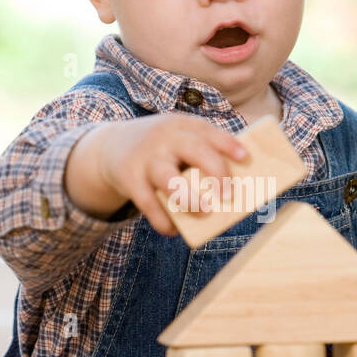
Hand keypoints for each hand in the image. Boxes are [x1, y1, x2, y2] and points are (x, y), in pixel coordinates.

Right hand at [96, 112, 249, 235]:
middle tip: (228, 195)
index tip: (244, 157)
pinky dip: (162, 220)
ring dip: (188, 197)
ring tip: (203, 211)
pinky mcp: (130, 180)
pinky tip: (173, 230)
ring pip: (168, 178)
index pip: (208, 131)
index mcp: (183, 126)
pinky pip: (148, 203)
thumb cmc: (162, 147)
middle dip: (215, 170)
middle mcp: (165, 139)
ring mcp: (146, 159)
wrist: (111, 145)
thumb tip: (239, 187)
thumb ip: (204, 153)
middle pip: (193, 150)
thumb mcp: (179, 137)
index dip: (227, 144)